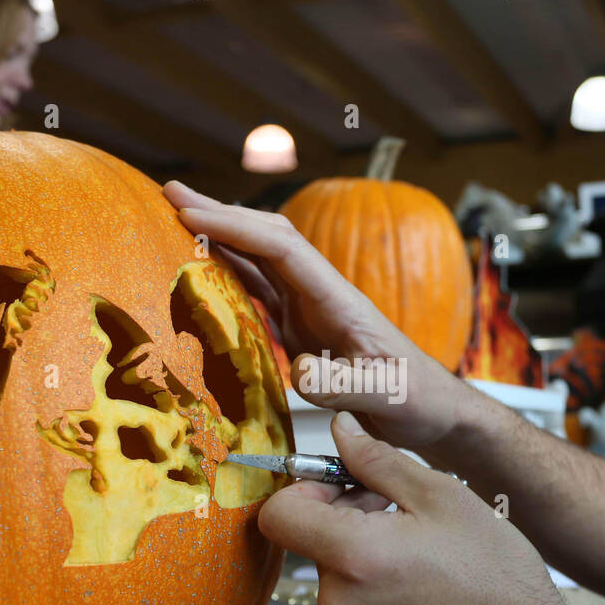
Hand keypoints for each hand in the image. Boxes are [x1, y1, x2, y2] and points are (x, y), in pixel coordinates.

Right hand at [162, 180, 469, 450]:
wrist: (434, 412)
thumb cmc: (419, 399)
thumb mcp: (387, 395)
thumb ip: (345, 383)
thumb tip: (298, 369)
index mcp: (338, 300)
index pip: (283, 249)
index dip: (237, 229)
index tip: (192, 215)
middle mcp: (321, 296)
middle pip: (266, 240)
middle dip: (220, 214)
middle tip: (171, 191)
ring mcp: (310, 312)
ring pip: (258, 261)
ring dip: (219, 238)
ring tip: (176, 215)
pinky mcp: (302, 332)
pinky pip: (259, 294)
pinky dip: (228, 275)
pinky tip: (202, 269)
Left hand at [258, 411, 604, 604]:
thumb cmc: (495, 578)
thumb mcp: (442, 497)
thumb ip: (378, 461)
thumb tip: (341, 431)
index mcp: (353, 555)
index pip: (278, 512)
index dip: (306, 486)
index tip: (342, 480)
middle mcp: (337, 595)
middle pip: (306, 533)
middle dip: (343, 508)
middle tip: (396, 503)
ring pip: (328, 559)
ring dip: (360, 538)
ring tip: (416, 539)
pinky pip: (345, 587)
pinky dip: (368, 568)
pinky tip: (414, 566)